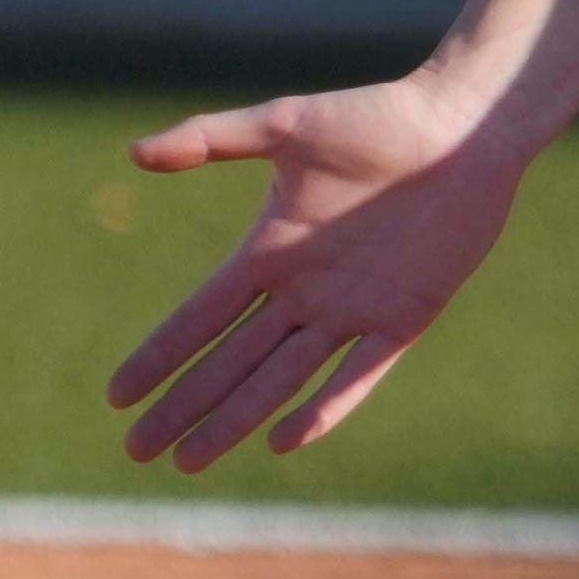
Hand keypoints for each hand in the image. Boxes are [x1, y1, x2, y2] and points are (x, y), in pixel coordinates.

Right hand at [104, 69, 530, 469]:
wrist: (461, 125)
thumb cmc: (375, 118)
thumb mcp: (285, 125)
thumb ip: (210, 139)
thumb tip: (134, 151)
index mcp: (270, 250)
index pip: (200, 317)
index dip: (160, 356)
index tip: (117, 394)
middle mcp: (303, 290)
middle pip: (230, 363)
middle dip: (184, 406)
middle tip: (138, 451)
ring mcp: (350, 309)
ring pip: (279, 380)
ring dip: (235, 419)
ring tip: (190, 460)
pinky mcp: (401, 318)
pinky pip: (356, 374)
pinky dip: (323, 406)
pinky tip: (284, 438)